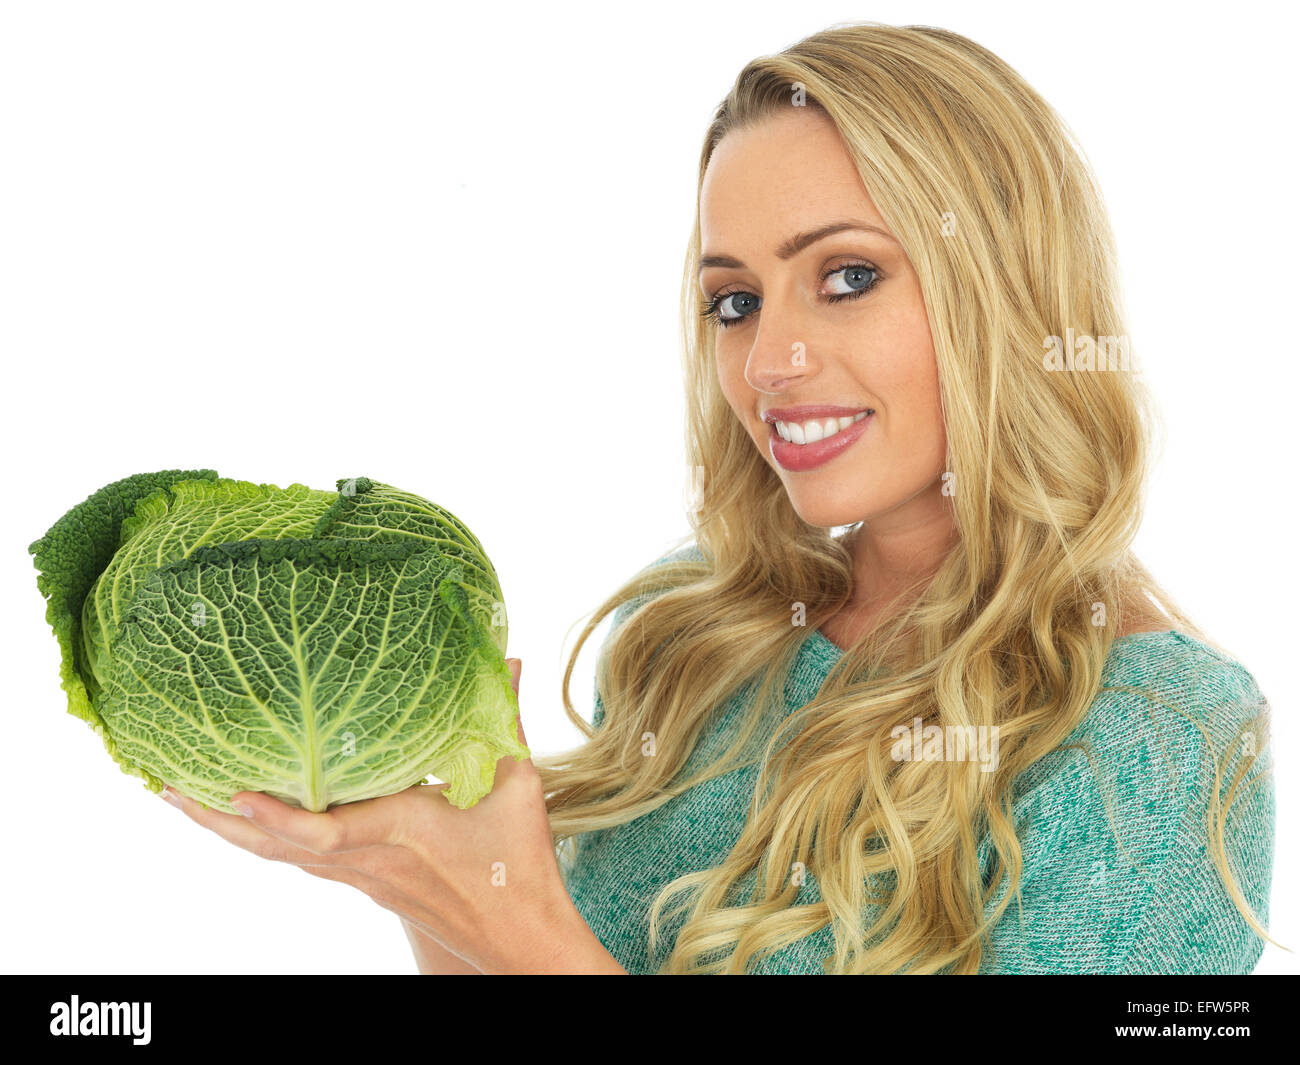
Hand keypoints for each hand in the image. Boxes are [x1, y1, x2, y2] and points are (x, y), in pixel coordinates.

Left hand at [161, 657, 581, 973]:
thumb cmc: (516, 864)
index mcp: (400, 831)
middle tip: (165, 787)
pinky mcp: (362, 883)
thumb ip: (504, 719)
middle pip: (274, 847)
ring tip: (181, 797)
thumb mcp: (516, 784)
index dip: (276, 817)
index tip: (231, 792)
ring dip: (226, 830)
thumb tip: (510, 659)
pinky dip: (259, 837)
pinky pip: (296, 860)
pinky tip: (242, 819)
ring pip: (278, 856)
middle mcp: (366, 859)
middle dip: (215, 820)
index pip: (326, 834)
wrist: (515, 938)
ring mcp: (359, 877)